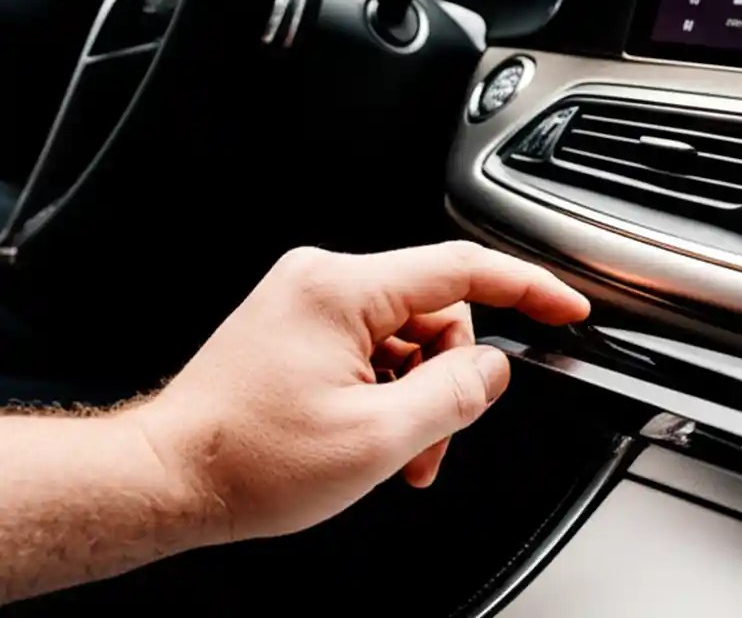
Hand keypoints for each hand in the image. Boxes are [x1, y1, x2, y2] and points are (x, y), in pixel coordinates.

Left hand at [129, 242, 589, 543]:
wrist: (169, 479)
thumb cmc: (247, 460)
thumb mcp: (377, 438)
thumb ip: (454, 395)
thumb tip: (496, 370)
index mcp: (340, 289)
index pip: (461, 269)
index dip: (527, 288)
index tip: (565, 307)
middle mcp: (322, 280)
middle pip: (436, 314)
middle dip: (449, 381)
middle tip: (433, 443)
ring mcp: (307, 302)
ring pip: (407, 338)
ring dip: (416, 397)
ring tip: (396, 455)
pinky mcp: (299, 326)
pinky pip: (373, 348)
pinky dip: (386, 393)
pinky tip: (371, 437)